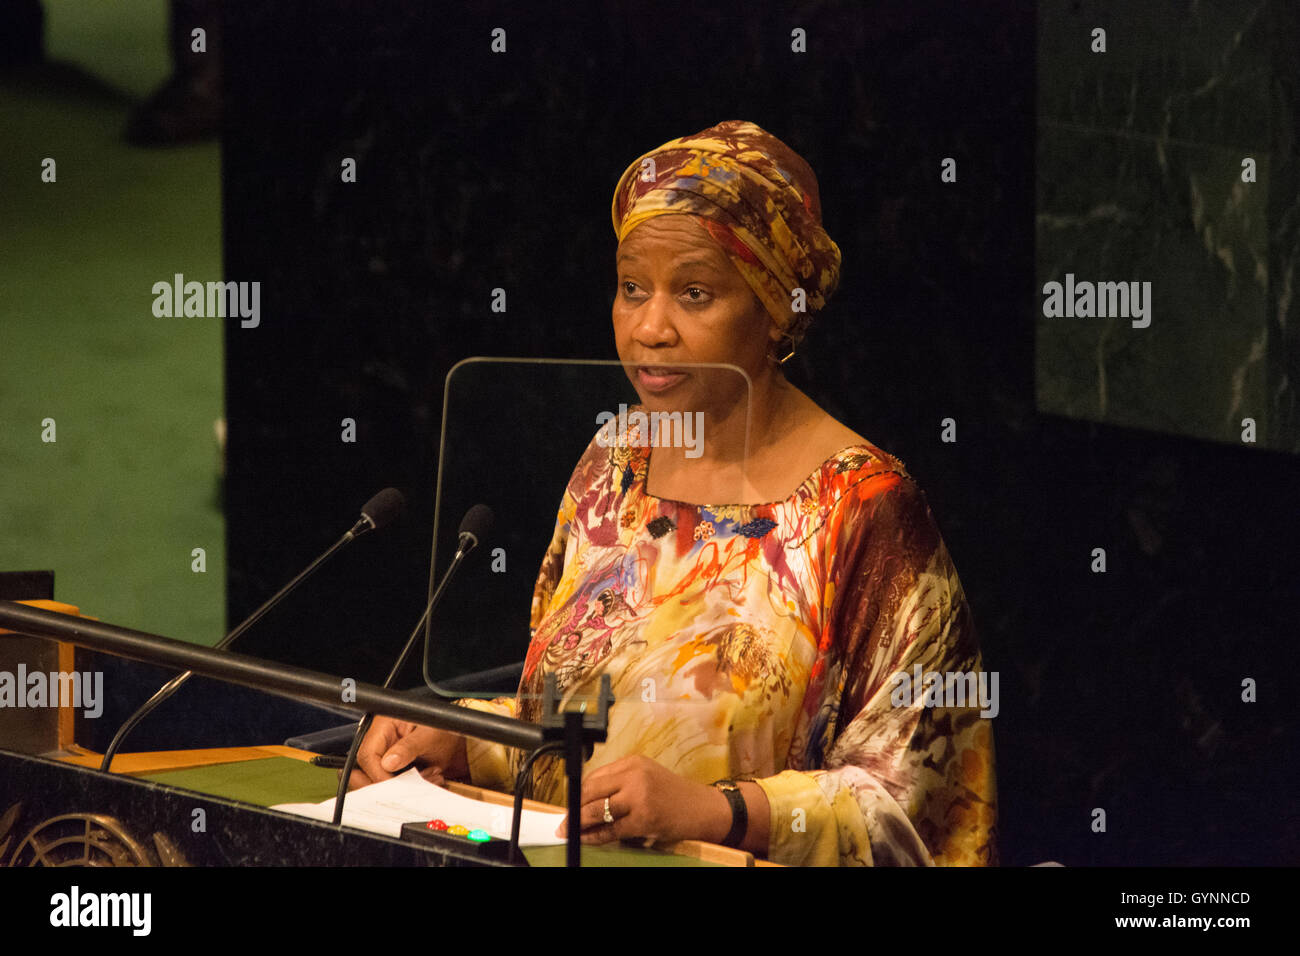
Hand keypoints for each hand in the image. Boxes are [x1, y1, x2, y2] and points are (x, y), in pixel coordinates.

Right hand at [348, 716, 468, 790]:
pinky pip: (391, 786)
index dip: (378, 775)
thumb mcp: (429, 735)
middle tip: (418, 781)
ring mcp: (384, 756)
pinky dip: (409, 788)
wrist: (456, 737)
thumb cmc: (442, 728)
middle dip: (390, 784)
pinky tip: (429, 777)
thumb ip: (409, 747)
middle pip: (365, 772)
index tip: (395, 787)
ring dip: (404, 787)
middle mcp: (379, 741)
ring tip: (431, 775)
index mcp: (383, 725)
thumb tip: (388, 763)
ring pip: (378, 783)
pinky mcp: (392, 770)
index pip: (367, 755)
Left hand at [555, 755, 732, 845]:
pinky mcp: (644, 819)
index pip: (595, 776)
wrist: (702, 808)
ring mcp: (639, 797)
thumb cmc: (673, 795)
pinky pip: (611, 830)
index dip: (579, 792)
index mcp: (632, 762)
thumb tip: (587, 799)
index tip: (569, 803)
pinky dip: (595, 836)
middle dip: (574, 808)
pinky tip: (587, 839)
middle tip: (562, 822)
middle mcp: (634, 775)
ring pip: (598, 810)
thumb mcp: (646, 777)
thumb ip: (620, 783)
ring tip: (569, 832)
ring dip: (579, 823)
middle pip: (592, 791)